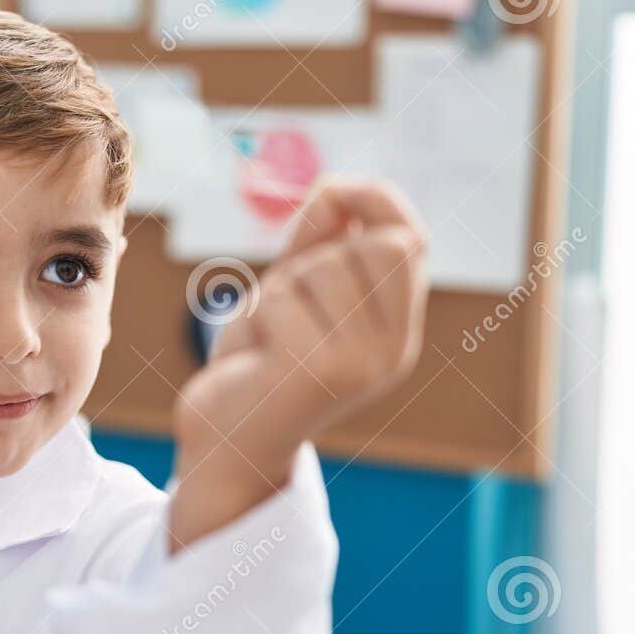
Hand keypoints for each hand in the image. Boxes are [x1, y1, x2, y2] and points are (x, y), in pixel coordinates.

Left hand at [167, 179, 427, 547]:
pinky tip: (255, 357)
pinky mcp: (317, 373)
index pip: (410, 242)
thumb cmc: (256, 367)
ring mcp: (360, 365)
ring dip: (279, 290)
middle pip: (375, 246)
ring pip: (323, 269)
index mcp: (396, 334)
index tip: (334, 191)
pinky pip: (283, 299)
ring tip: (268, 337)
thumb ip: (319, 243)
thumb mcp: (293, 294)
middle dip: (317, 256)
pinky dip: (256, 315)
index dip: (376, 202)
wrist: (224, 447)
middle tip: (287, 305)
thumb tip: (338, 187)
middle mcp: (391, 353)